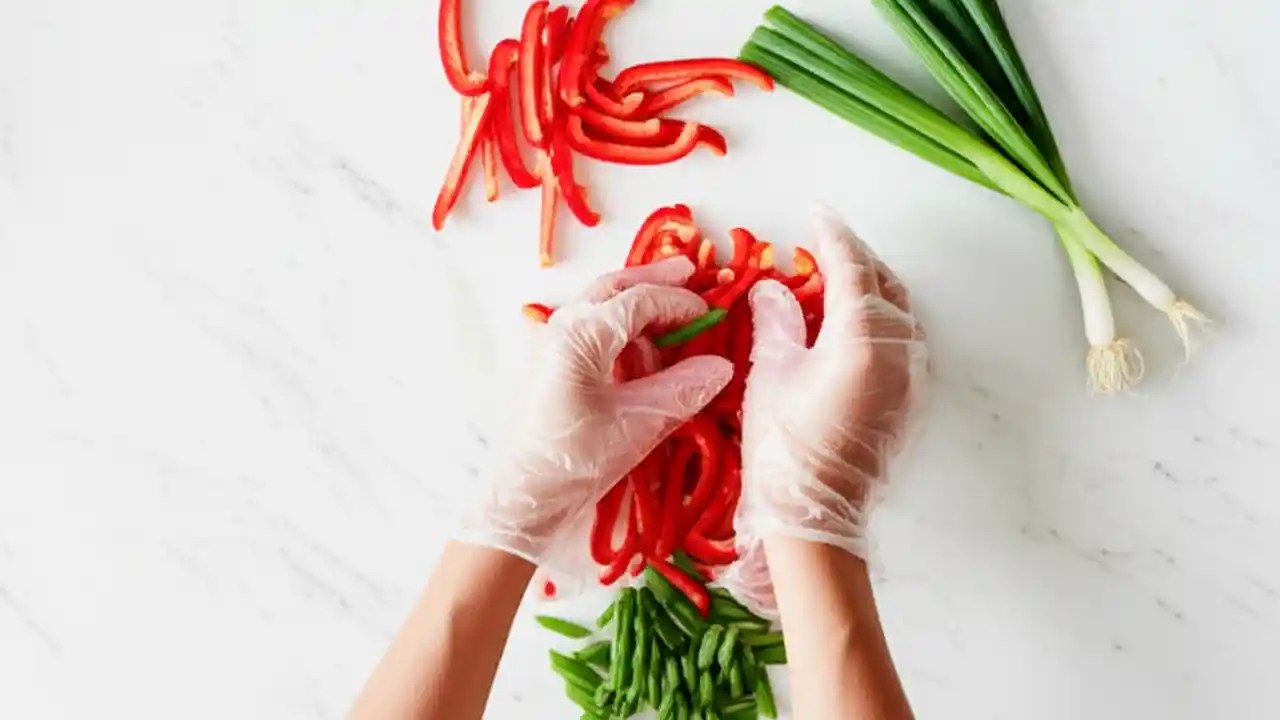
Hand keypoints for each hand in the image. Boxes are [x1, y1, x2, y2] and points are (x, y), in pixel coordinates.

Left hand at [458, 257, 732, 572]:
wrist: (523, 498)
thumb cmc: (575, 460)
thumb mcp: (638, 424)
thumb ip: (682, 389)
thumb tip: (721, 366)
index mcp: (580, 335)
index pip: (638, 300)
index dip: (679, 302)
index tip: (711, 313)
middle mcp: (560, 329)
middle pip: (613, 287)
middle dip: (653, 279)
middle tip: (690, 271)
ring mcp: (550, 346)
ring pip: (599, 306)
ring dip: (637, 305)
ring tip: (673, 321)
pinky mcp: (549, 367)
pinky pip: (589, 331)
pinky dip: (620, 330)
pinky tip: (642, 353)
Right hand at [725, 209, 926, 613]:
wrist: (816, 520)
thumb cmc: (785, 449)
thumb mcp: (771, 374)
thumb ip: (777, 319)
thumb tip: (774, 286)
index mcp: (865, 340)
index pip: (852, 268)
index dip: (831, 234)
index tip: (814, 211)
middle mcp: (901, 353)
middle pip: (885, 284)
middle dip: (855, 258)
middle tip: (822, 242)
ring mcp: (913, 378)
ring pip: (900, 312)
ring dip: (871, 287)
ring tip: (836, 276)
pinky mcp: (911, 401)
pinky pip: (904, 340)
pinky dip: (880, 319)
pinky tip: (852, 322)